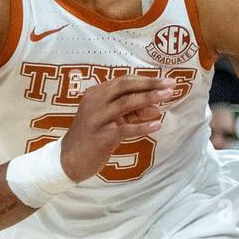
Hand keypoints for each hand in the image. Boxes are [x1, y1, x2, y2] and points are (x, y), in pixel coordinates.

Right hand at [60, 74, 176, 182]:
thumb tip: (156, 106)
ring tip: (168, 97)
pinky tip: (157, 125)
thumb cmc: (91, 138)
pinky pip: (124, 129)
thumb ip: (131, 113)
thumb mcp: (110, 121)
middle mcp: (94, 102)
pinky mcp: (100, 137)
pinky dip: (142, 126)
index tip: (165, 80)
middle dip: (149, 83)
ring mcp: (96, 119)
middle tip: (170, 84)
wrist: (68, 160)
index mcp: (95, 94)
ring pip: (125, 104)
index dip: (145, 79)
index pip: (123, 81)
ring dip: (149, 99)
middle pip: (125, 86)